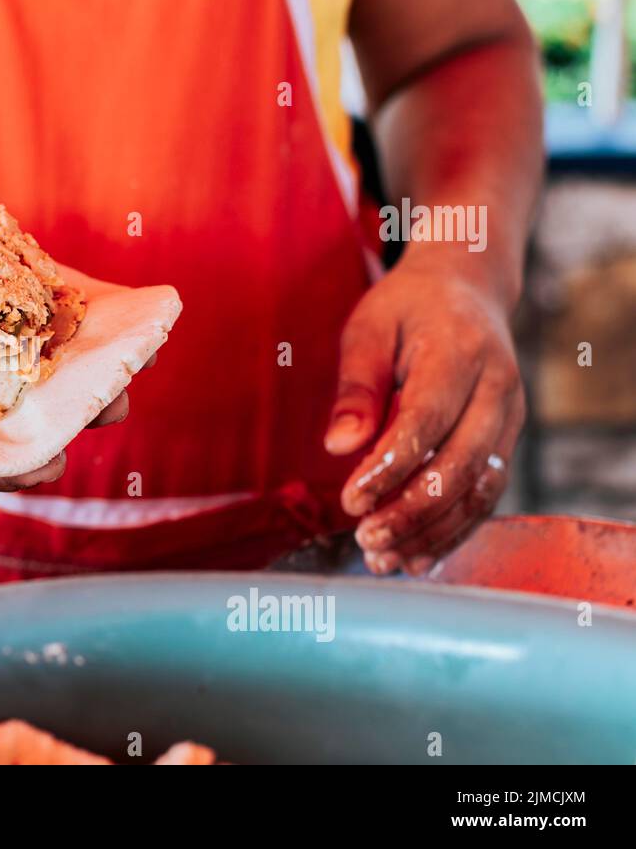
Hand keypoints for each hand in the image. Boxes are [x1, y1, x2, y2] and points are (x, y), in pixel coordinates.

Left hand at [324, 256, 524, 576]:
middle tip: (365, 540)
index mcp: (461, 352)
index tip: (350, 501)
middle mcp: (498, 387)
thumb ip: (356, 387)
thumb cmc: (406, 308)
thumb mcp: (368, 328)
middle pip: (460, 464)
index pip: (426, 421)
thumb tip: (338, 447)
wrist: (466, 288)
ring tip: (384, 559)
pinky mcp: (508, 437)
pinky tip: (416, 556)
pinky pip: (487, 493)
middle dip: (412, 510)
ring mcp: (511, 415)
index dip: (389, 467)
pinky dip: (453, 529)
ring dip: (433, 531)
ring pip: (480, 488)